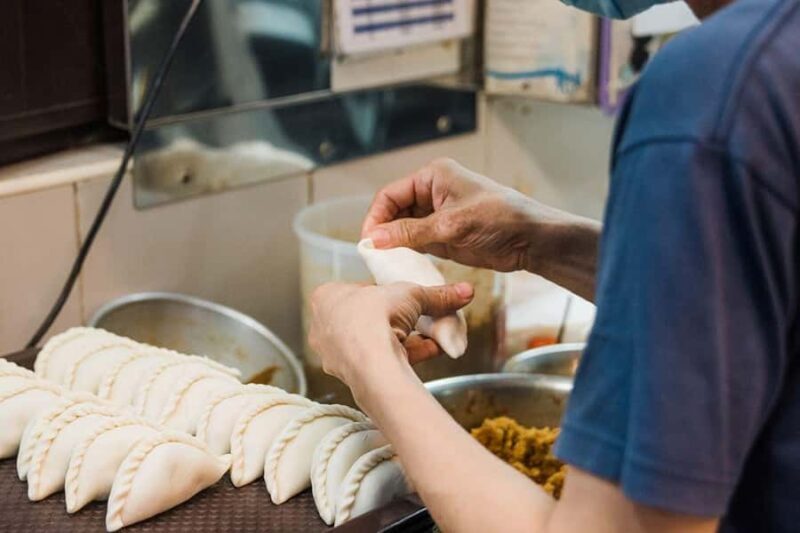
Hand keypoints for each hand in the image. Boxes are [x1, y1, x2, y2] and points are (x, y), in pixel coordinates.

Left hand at [308, 281, 472, 399]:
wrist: (370, 361)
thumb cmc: (374, 316)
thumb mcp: (411, 294)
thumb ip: (437, 294)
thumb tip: (465, 291)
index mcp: (326, 297)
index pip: (356, 291)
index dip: (382, 294)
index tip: (401, 297)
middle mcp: (323, 327)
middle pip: (365, 320)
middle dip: (393, 321)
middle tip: (415, 319)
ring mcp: (334, 355)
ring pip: (372, 344)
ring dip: (402, 341)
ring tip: (430, 337)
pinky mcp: (350, 376)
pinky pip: (379, 362)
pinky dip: (404, 357)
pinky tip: (430, 351)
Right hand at [362, 158, 545, 272]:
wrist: (532, 240)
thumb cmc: (500, 219)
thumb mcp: (451, 225)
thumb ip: (411, 232)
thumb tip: (374, 239)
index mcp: (433, 177)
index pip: (391, 194)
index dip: (376, 217)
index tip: (368, 240)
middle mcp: (432, 193)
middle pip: (394, 212)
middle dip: (383, 232)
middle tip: (373, 256)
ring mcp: (438, 216)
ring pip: (403, 229)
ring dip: (394, 245)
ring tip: (384, 263)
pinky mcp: (444, 236)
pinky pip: (417, 243)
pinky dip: (408, 254)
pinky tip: (401, 266)